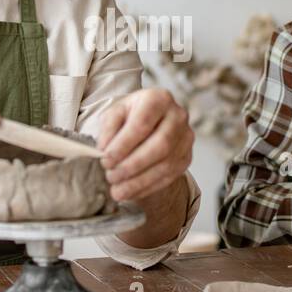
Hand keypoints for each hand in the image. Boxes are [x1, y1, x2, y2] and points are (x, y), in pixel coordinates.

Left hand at [95, 88, 193, 202]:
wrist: (150, 121)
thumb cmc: (130, 116)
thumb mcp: (114, 114)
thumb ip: (108, 129)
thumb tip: (105, 150)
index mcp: (158, 99)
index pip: (142, 124)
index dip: (123, 144)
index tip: (105, 160)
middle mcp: (178, 116)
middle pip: (160, 145)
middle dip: (132, 165)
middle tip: (111, 176)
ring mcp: (185, 138)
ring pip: (165, 164)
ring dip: (139, 181)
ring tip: (117, 190)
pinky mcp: (186, 157)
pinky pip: (169, 177)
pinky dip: (147, 187)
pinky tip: (129, 192)